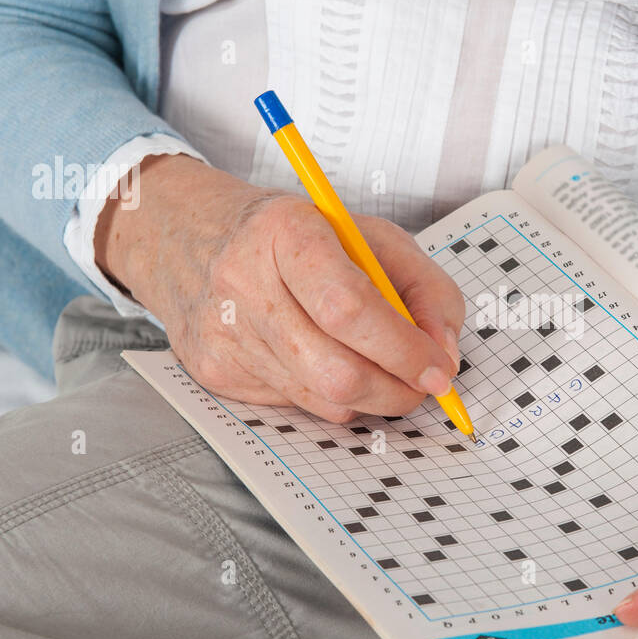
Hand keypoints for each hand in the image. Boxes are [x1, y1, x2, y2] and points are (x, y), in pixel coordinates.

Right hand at [95, 154, 463, 421]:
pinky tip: (324, 360)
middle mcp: (244, 283)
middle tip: (423, 384)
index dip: (403, 348)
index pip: (349, 307)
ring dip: (371, 397)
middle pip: (336, 369)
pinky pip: (297, 405)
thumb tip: (445, 353)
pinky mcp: (213, 373)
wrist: (192, 237)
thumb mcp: (371, 236)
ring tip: (381, 369)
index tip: (440, 368)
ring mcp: (224, 334)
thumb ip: (426, 288)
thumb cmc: (294, 236)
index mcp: (286, 233)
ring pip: (322, 399)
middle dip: (396, 389)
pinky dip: (331, 395)